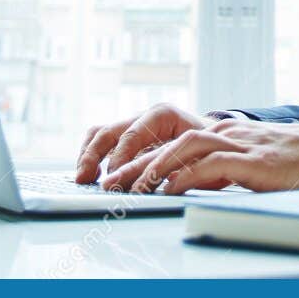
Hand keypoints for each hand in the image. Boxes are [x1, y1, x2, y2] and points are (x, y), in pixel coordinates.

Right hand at [74, 103, 211, 183]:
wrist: (216, 136)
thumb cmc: (211, 145)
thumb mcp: (203, 151)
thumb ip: (184, 163)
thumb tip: (166, 183)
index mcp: (163, 114)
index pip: (133, 133)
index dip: (120, 157)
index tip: (113, 178)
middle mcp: (144, 116)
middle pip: (110, 131)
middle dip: (94, 155)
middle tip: (86, 179)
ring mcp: (134, 125)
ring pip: (101, 133)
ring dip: (88, 155)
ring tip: (81, 178)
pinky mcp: (128, 138)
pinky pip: (103, 141)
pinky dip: (92, 156)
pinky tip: (89, 176)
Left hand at [100, 116, 298, 194]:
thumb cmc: (298, 163)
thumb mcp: (250, 165)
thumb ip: (220, 170)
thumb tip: (189, 184)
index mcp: (224, 133)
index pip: (171, 140)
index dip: (141, 157)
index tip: (115, 176)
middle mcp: (227, 133)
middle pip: (169, 140)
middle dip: (135, 161)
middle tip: (107, 182)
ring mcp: (241, 144)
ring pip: (185, 146)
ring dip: (154, 165)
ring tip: (130, 185)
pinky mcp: (256, 161)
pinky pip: (213, 163)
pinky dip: (187, 175)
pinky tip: (170, 187)